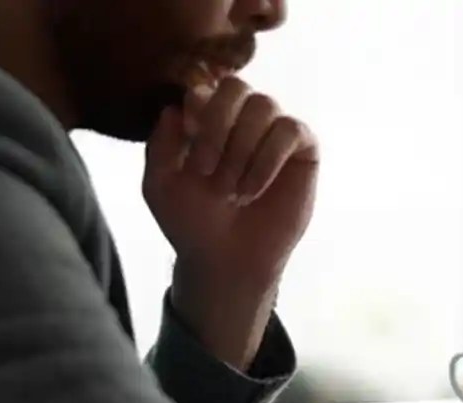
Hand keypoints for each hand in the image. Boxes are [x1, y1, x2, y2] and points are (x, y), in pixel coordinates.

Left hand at [143, 78, 319, 366]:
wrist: (228, 258)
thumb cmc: (194, 220)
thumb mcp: (159, 184)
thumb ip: (160, 142)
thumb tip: (178, 105)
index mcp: (207, 117)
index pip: (205, 84)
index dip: (197, 108)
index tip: (187, 141)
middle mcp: (242, 118)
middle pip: (236, 85)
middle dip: (217, 126)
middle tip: (205, 169)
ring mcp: (274, 131)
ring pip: (264, 105)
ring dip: (241, 148)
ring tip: (231, 189)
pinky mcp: (303, 150)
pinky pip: (290, 130)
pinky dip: (267, 159)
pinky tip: (253, 190)